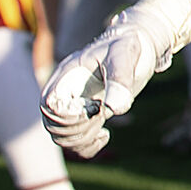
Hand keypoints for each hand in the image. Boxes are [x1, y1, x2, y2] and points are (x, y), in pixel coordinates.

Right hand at [41, 0, 190, 157]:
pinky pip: (76, 141)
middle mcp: (66, 91)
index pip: (50, 105)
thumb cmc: (129, 44)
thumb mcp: (126, 54)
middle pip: (53, 125)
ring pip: (62, 136)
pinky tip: (105, 135)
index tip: (97, 106)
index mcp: (67, 75)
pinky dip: (87, 147)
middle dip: (79, 127)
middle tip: (103, 113)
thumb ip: (120, 77)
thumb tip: (115, 109)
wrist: (140, 43)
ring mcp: (75, 104)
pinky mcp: (88, 114)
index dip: (69, 113)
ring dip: (83, 137)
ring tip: (104, 122)